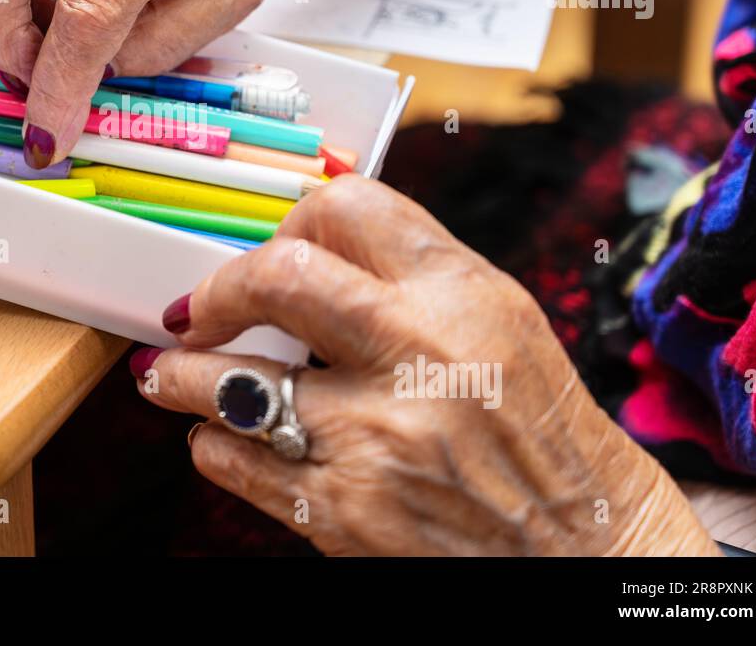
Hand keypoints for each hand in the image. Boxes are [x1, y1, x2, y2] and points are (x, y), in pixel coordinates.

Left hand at [132, 176, 718, 555]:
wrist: (588, 547)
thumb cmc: (540, 430)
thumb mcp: (498, 320)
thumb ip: (409, 276)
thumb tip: (306, 244)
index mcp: (460, 294)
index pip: (347, 208)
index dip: (287, 221)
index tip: (268, 249)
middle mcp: (417, 354)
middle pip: (277, 279)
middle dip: (216, 290)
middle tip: (195, 311)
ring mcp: (376, 436)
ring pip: (231, 381)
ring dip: (180, 375)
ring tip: (167, 374)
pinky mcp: (345, 511)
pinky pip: (236, 462)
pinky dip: (212, 444)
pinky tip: (217, 437)